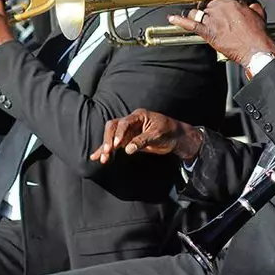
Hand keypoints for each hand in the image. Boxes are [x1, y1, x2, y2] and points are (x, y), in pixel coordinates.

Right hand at [89, 109, 203, 164]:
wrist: (176, 138)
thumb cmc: (169, 132)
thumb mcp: (157, 135)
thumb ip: (142, 141)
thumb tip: (128, 149)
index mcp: (138, 116)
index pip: (124, 123)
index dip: (119, 134)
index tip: (117, 145)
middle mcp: (130, 122)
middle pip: (113, 127)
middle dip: (108, 139)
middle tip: (108, 152)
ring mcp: (128, 131)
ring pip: (112, 137)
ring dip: (106, 147)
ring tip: (101, 159)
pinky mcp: (128, 141)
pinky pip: (115, 145)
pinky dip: (106, 150)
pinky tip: (97, 156)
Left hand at [166, 0, 274, 66]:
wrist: (254, 49)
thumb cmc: (257, 33)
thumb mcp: (258, 13)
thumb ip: (252, 5)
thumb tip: (251, 2)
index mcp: (230, 2)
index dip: (214, 2)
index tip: (214, 5)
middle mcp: (218, 8)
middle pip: (205, 4)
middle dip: (204, 8)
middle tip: (206, 14)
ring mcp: (212, 20)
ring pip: (196, 12)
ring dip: (194, 13)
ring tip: (193, 15)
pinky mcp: (208, 32)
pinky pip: (190, 25)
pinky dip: (179, 21)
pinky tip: (171, 18)